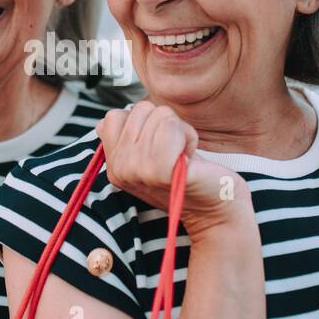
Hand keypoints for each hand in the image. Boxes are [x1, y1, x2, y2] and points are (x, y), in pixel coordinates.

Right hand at [96, 102, 252, 236]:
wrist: (215, 208)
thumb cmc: (187, 176)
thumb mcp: (150, 157)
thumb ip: (128, 140)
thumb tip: (103, 122)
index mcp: (114, 165)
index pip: (114, 117)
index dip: (145, 122)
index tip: (160, 147)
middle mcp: (120, 168)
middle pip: (140, 110)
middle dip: (166, 123)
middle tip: (174, 152)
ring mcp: (137, 170)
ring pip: (159, 115)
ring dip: (180, 130)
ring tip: (183, 156)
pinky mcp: (160, 170)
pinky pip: (171, 126)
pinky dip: (189, 136)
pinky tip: (190, 157)